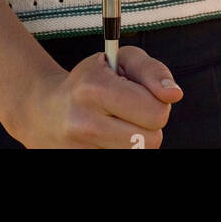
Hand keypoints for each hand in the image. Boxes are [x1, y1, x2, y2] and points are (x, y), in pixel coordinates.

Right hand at [10, 46, 183, 148]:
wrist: (46, 110)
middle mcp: (84, 122)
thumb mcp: (121, 59)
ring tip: (119, 124)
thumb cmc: (92, 79)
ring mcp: (80, 150)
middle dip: (150, 124)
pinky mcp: (80, 162)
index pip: (155, 111)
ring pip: (139, 154)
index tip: (143, 94)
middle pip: (152, 140)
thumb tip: (174, 94)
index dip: (158, 102)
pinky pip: (122, 160)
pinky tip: (108, 137)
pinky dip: (122, 149)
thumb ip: (152, 70)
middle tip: (132, 110)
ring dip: (137, 140)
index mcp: (95, 88)